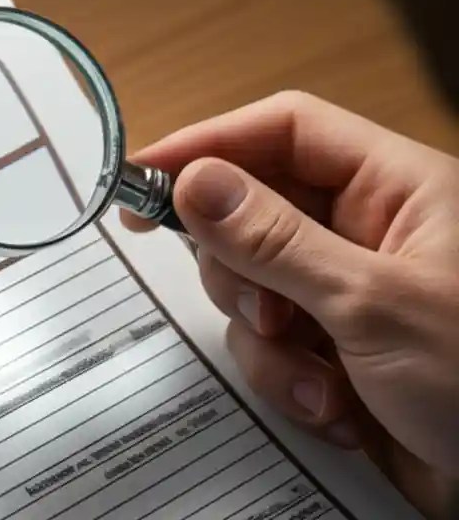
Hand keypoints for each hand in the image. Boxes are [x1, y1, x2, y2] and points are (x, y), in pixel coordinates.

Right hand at [123, 90, 458, 518]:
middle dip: (242, 272)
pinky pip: (272, 345)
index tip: (144, 175)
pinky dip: (289, 381)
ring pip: (252, 288)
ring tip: (320, 382)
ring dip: (269, 344)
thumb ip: (275, 241)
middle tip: (263, 311)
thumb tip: (194, 182)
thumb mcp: (373, 305)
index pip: (285, 131)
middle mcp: (370, 232)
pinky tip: (339, 411)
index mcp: (398, 190)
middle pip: (252, 211)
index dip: (212, 143)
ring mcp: (350, 293)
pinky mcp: (337, 349)